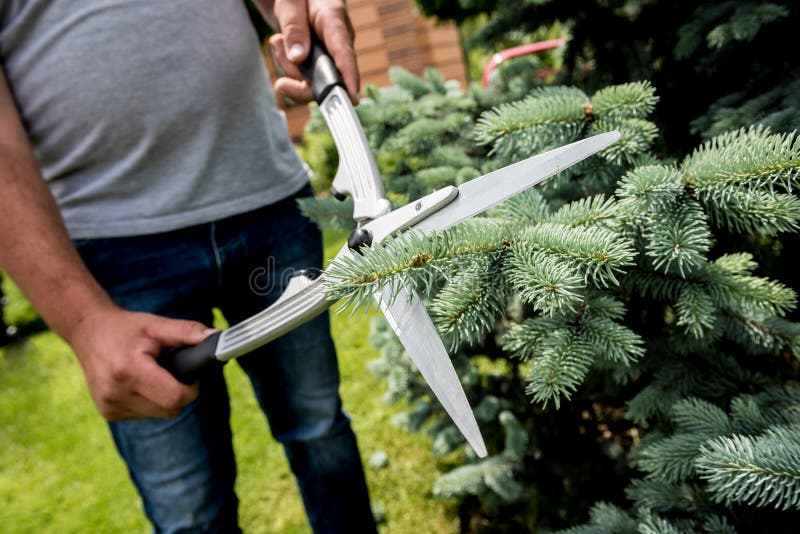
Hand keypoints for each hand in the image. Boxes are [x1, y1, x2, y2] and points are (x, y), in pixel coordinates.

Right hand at [66, 305, 214, 420]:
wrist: (89, 332)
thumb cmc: (126, 328)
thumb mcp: (157, 326)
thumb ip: (188, 332)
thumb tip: (217, 336)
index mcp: (129, 371)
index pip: (175, 399)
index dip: (190, 389)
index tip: (190, 374)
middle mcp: (116, 394)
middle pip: (170, 410)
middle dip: (179, 393)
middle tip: (173, 371)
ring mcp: (109, 406)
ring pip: (158, 414)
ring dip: (164, 397)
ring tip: (153, 373)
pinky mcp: (108, 413)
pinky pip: (144, 414)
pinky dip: (150, 401)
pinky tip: (140, 382)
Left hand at [269, 0, 358, 107]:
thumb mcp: (291, 2)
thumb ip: (294, 27)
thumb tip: (298, 59)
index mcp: (336, 23)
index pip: (345, 56)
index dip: (349, 80)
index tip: (351, 100)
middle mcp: (338, 45)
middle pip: (326, 78)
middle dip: (295, 71)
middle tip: (275, 41)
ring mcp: (330, 58)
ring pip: (312, 82)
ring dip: (288, 66)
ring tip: (277, 38)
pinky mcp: (320, 65)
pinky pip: (304, 80)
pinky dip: (288, 68)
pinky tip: (280, 45)